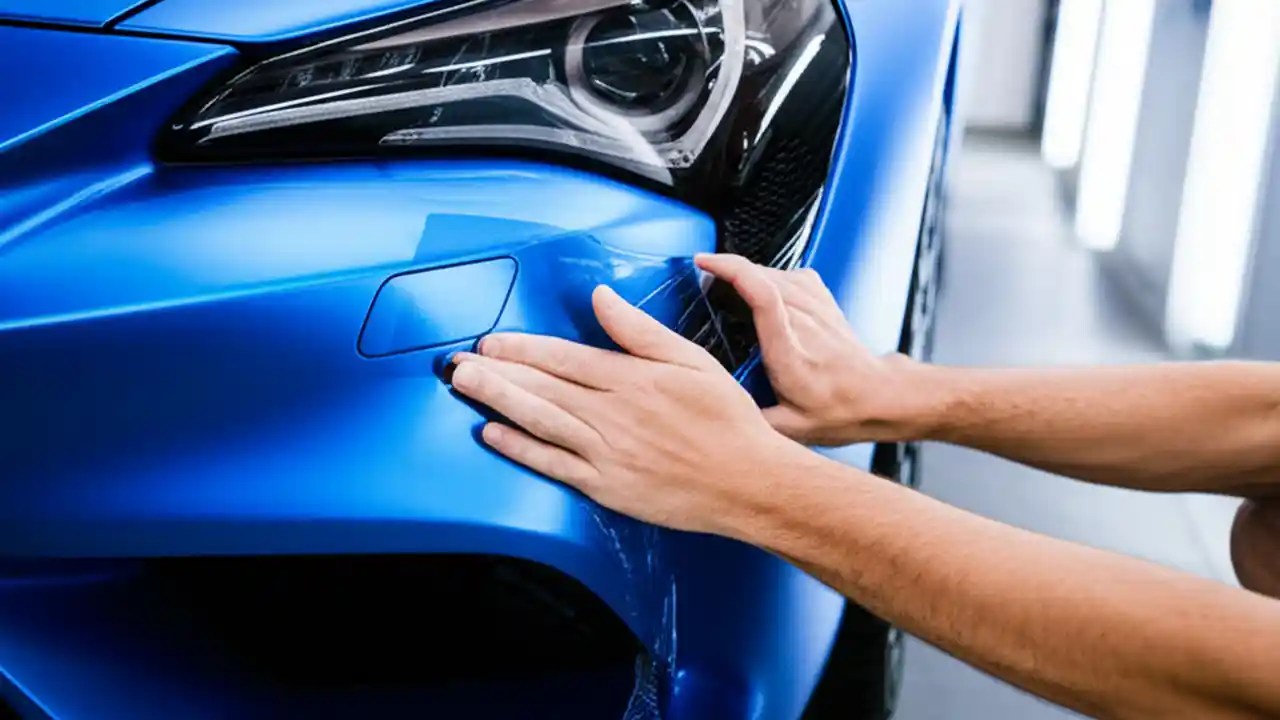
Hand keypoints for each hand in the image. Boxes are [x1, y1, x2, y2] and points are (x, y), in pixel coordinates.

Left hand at [448, 285, 805, 535]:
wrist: (748, 482)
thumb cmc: (726, 420)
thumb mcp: (691, 360)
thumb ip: (639, 330)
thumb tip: (601, 298)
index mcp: (631, 379)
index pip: (562, 356)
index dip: (521, 347)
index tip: (492, 340)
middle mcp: (611, 414)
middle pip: (541, 387)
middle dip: (496, 372)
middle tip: (458, 361)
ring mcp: (605, 452)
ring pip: (539, 420)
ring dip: (497, 401)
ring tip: (466, 386)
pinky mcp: (605, 485)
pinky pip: (552, 464)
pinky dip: (520, 448)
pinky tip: (493, 434)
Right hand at [695, 254, 943, 445]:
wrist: (880, 396)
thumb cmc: (838, 411)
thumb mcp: (792, 429)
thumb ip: (753, 421)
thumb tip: (714, 412)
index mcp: (790, 354)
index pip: (763, 297)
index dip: (732, 272)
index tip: (704, 264)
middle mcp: (805, 323)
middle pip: (762, 277)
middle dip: (726, 270)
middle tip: (702, 280)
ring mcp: (817, 309)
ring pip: (775, 273)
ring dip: (745, 272)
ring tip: (724, 283)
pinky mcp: (824, 302)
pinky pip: (791, 275)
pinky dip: (769, 274)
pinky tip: (760, 285)